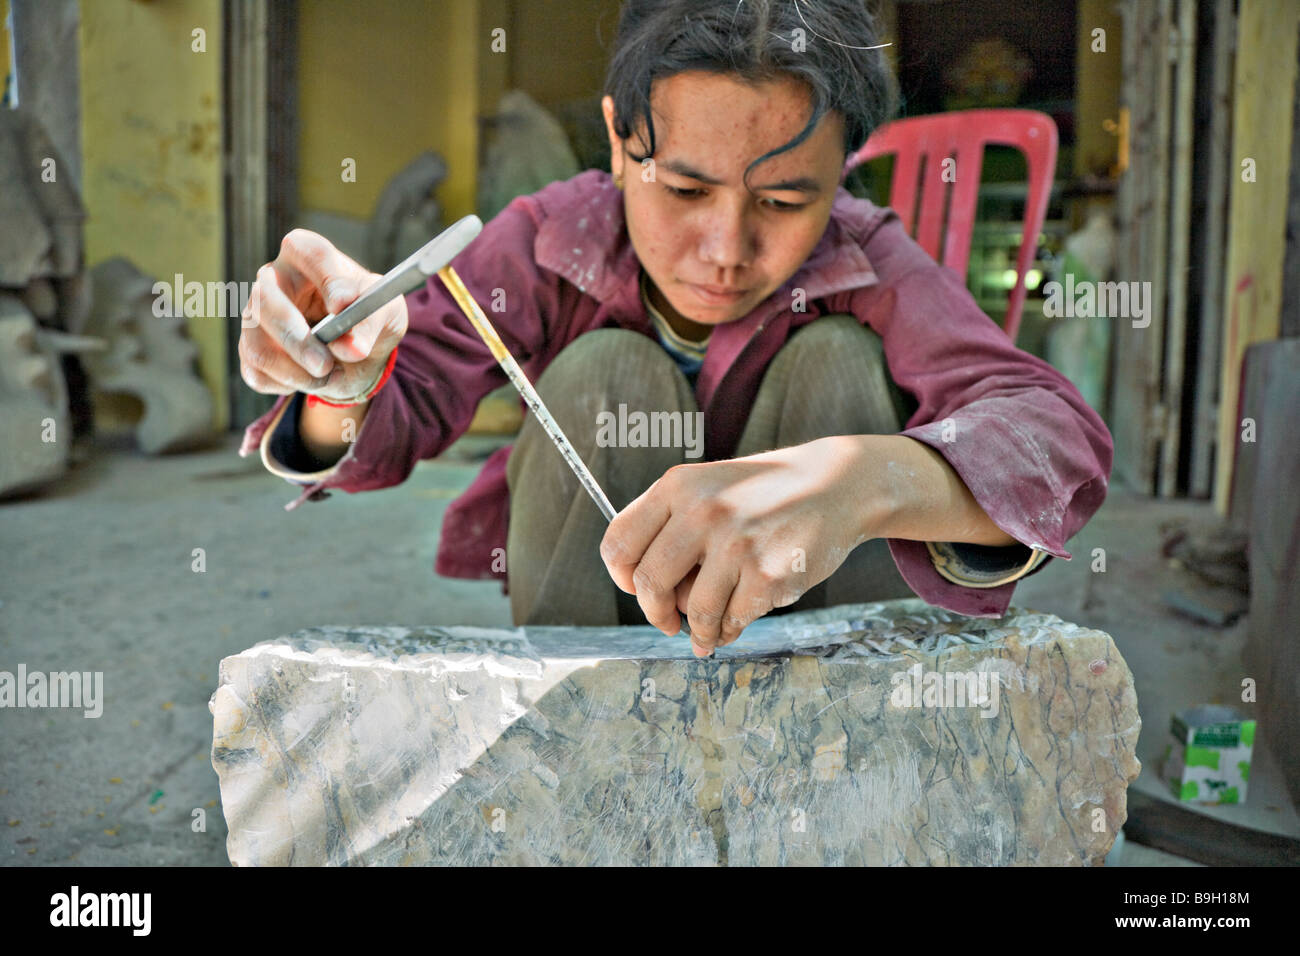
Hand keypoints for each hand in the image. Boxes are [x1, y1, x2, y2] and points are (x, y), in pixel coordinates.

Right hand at [238, 229, 407, 402]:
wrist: (357, 353)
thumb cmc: (368, 317)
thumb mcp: (385, 313)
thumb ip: (371, 323)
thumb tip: (350, 348)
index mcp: (307, 256)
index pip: (306, 252)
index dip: (324, 278)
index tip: (344, 306)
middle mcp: (273, 280)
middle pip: (265, 300)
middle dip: (297, 338)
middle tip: (325, 365)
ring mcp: (255, 316)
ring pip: (258, 346)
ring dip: (297, 372)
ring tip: (330, 375)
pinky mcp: (250, 351)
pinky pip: (258, 374)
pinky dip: (290, 385)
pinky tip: (312, 379)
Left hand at [599, 436, 889, 655]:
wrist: (836, 484)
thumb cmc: (764, 493)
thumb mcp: (708, 487)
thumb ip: (670, 527)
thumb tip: (646, 591)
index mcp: (678, 486)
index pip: (619, 542)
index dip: (621, 576)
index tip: (636, 588)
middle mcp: (703, 511)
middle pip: (649, 583)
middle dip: (655, 613)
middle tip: (667, 622)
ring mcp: (737, 544)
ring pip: (693, 611)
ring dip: (697, 631)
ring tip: (705, 634)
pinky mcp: (769, 575)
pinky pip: (734, 621)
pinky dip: (731, 629)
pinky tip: (736, 621)